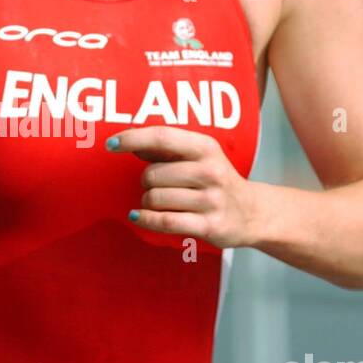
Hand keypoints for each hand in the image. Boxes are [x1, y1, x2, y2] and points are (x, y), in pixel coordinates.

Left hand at [106, 126, 256, 247]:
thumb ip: (165, 148)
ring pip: (155, 199)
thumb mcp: (198, 156)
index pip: (162, 136)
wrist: (252, 213)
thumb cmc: (215, 180)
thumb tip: (130, 143)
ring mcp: (211, 200)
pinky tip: (137, 216)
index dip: (132, 138)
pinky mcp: (209, 225)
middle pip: (153, 173)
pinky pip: (164, 222)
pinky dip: (145, 219)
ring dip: (148, 202)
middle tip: (157, 185)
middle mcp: (210, 171)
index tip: (111, 143)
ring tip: (159, 202)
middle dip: (146, 181)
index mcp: (206, 148)